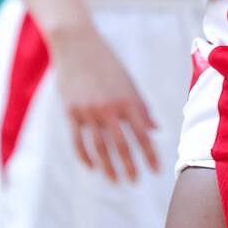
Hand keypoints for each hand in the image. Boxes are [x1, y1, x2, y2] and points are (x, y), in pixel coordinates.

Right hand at [50, 21, 159, 181]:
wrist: (78, 45)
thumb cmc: (107, 64)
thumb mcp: (128, 83)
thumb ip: (141, 107)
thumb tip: (154, 130)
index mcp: (128, 99)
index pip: (142, 134)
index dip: (149, 154)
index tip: (155, 171)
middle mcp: (109, 108)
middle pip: (121, 145)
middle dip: (130, 166)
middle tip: (135, 181)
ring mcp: (88, 111)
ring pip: (99, 147)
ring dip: (108, 166)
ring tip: (115, 180)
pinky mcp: (71, 112)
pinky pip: (78, 141)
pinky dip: (85, 156)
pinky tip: (92, 167)